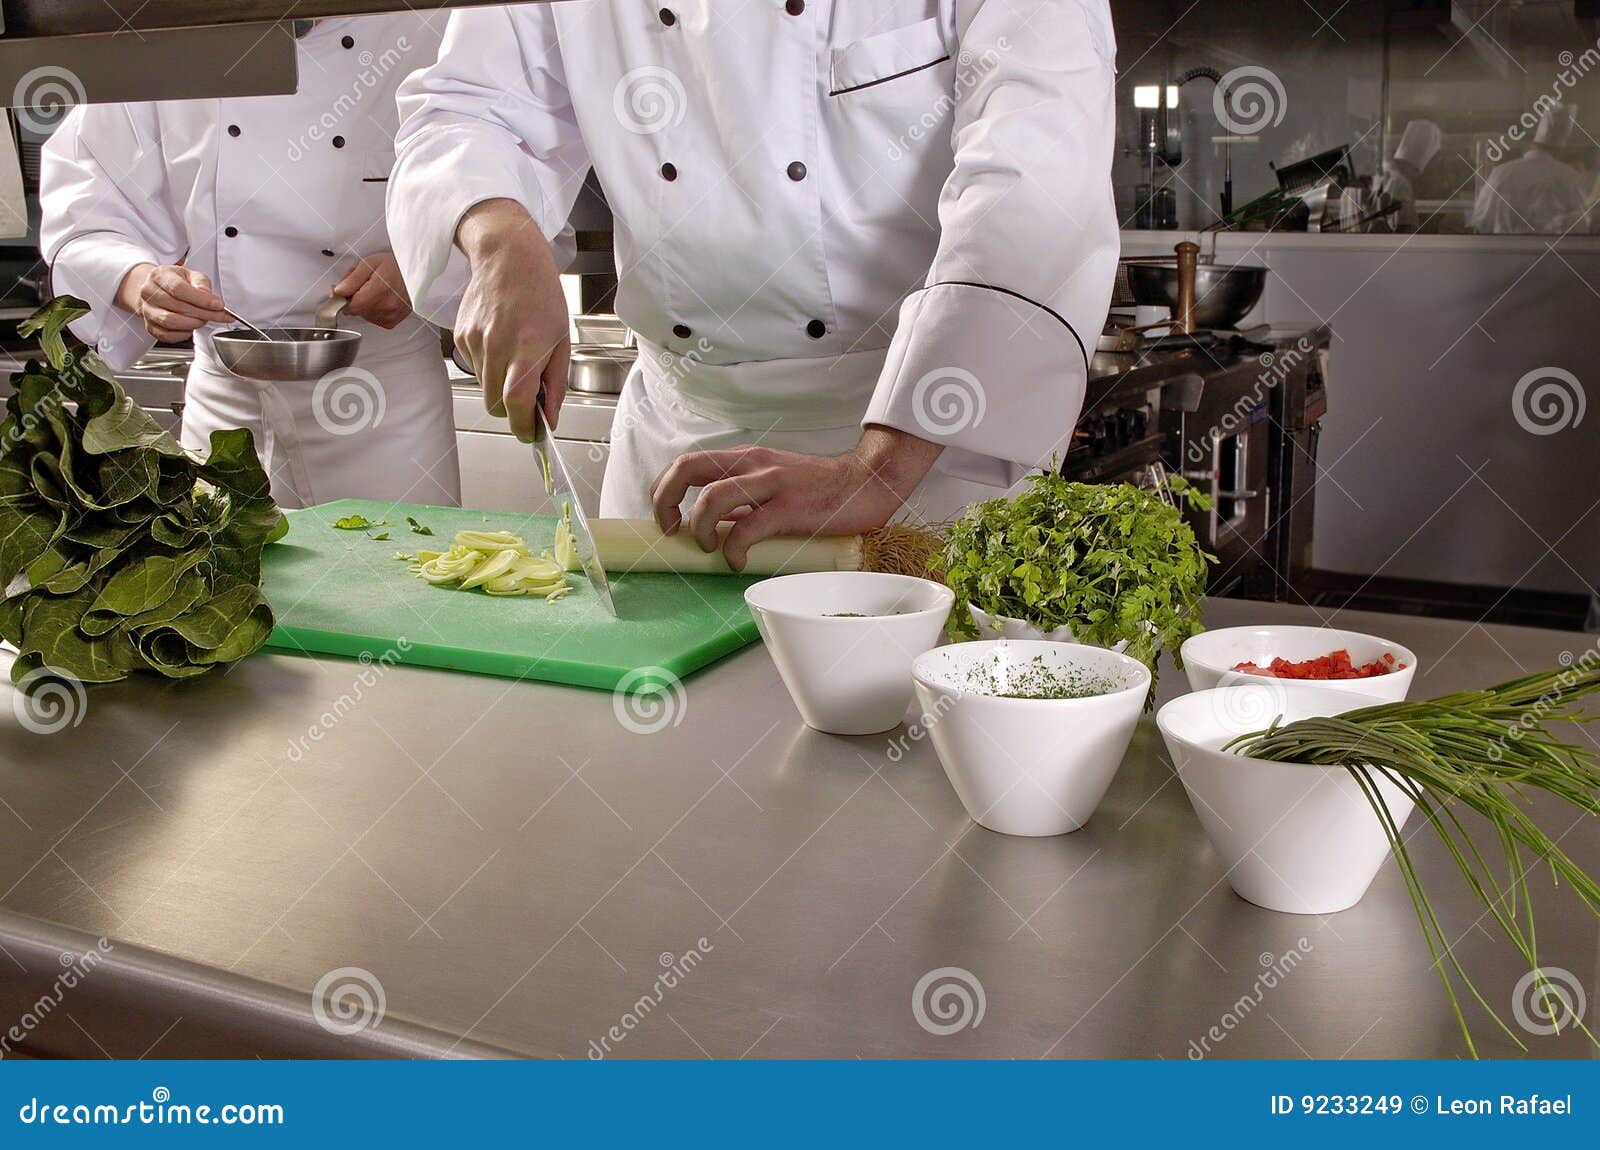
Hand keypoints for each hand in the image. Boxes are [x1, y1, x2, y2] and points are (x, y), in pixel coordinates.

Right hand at [114, 262, 230, 342]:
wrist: (158, 289)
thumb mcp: (192, 275)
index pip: (179, 289)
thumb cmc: (176, 281)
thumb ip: (203, 285)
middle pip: (177, 307)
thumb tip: (212, 300)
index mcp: (159, 276)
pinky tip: (192, 327)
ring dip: (193, 324)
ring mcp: (147, 310)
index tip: (218, 305)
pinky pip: (167, 335)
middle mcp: (149, 293)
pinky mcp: (150, 326)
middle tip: (218, 315)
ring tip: (204, 320)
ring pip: (171, 322)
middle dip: (203, 313)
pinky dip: (183, 334)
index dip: (201, 299)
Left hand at [332, 252, 412, 328]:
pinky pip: (374, 319)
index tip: (343, 291)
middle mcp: (386, 307)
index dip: (342, 299)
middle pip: (356, 311)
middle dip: (355, 298)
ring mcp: (391, 316)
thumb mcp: (369, 263)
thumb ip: (352, 278)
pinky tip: (381, 299)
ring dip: (364, 305)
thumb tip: (338, 291)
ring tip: (376, 290)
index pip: (349, 307)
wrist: (415, 271)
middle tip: (364, 285)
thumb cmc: (395, 265)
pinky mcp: (393, 321)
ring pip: (364, 315)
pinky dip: (373, 310)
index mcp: (378, 291)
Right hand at [453, 198, 568, 438]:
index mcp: (527, 347)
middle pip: (495, 405)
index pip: (517, 403)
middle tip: (528, 402)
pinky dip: (488, 367)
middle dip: (512, 412)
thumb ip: (554, 384)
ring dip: (499, 388)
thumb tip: (548, 419)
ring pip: (483, 390)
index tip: (531, 434)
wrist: (507, 256)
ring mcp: (474, 341)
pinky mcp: (460, 336)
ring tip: (516, 360)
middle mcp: (497, 346)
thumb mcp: (561, 340)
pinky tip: (500, 342)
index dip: (523, 427)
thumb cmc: (541, 295)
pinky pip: (474, 368)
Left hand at [650, 427, 944, 570]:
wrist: (867, 484)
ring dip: (699, 528)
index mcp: (745, 458)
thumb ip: (743, 501)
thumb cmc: (819, 491)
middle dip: (665, 501)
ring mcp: (770, 483)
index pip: (687, 462)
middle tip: (672, 531)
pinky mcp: (789, 507)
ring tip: (711, 548)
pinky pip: (746, 529)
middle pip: (687, 468)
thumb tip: (710, 526)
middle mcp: (752, 464)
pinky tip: (738, 562)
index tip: (666, 518)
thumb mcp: (773, 485)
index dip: (664, 489)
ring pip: (711, 498)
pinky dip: (732, 550)